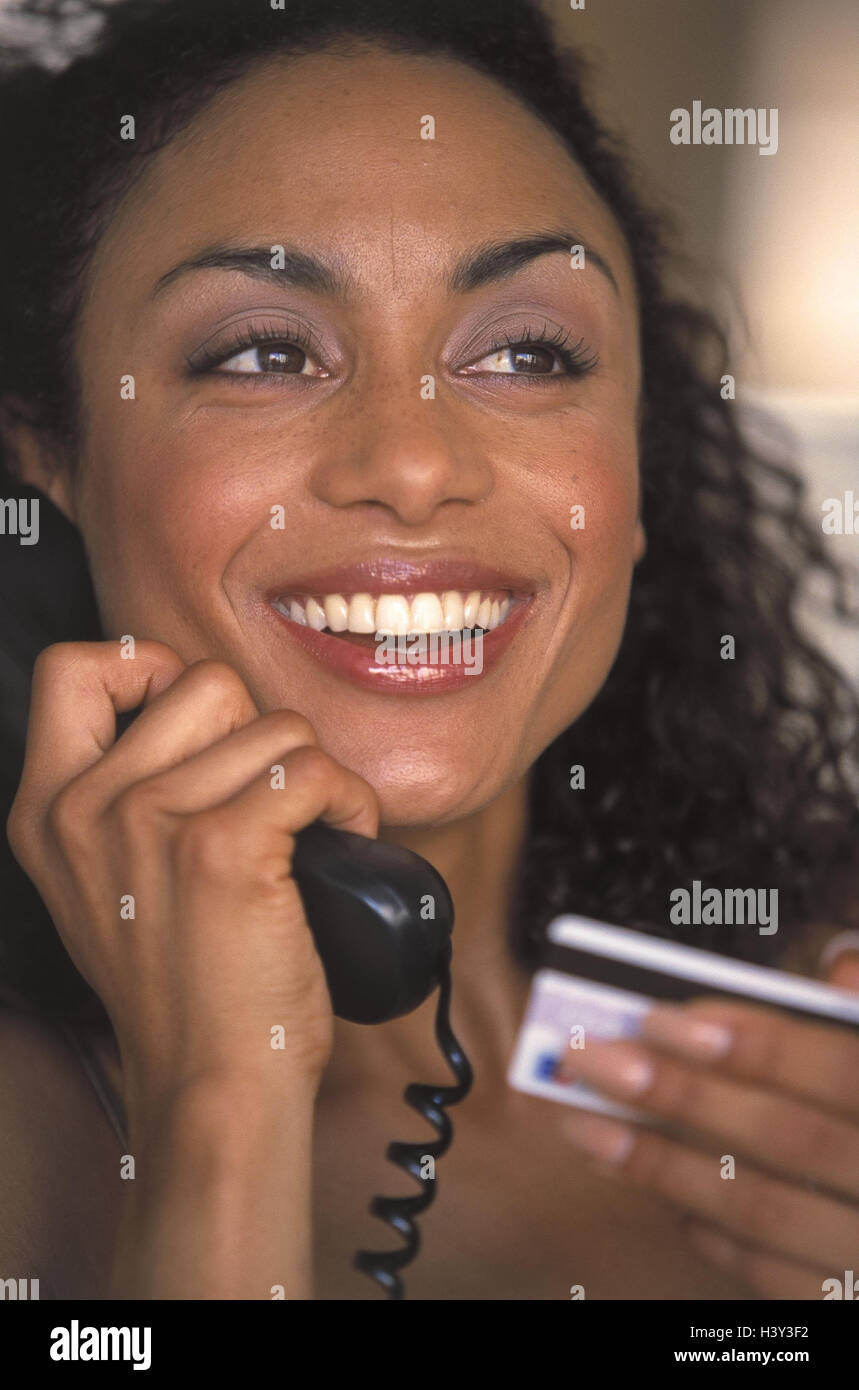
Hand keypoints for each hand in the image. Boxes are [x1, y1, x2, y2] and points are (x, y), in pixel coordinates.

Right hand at [7, 640, 378, 1118]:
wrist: (213, 1083)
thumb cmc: (183, 986)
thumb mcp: (105, 883)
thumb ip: (122, 795)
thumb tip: (207, 716)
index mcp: (48, 810)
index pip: (75, 667)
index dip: (149, 668)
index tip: (202, 728)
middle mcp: (86, 809)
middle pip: (204, 682)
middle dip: (258, 731)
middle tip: (269, 799)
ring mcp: (150, 823)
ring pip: (274, 724)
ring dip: (314, 771)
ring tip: (310, 831)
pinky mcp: (223, 849)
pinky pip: (314, 769)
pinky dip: (350, 800)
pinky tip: (343, 838)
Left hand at [555, 946, 858, 1297]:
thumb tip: (838, 969)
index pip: (839, 1069)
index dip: (754, 1041)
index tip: (658, 1015)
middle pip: (786, 1138)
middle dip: (679, 1094)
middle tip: (589, 1060)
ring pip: (763, 1209)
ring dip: (662, 1165)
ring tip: (583, 1127)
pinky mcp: (851, 1314)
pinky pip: (772, 1279)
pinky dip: (712, 1231)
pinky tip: (664, 1194)